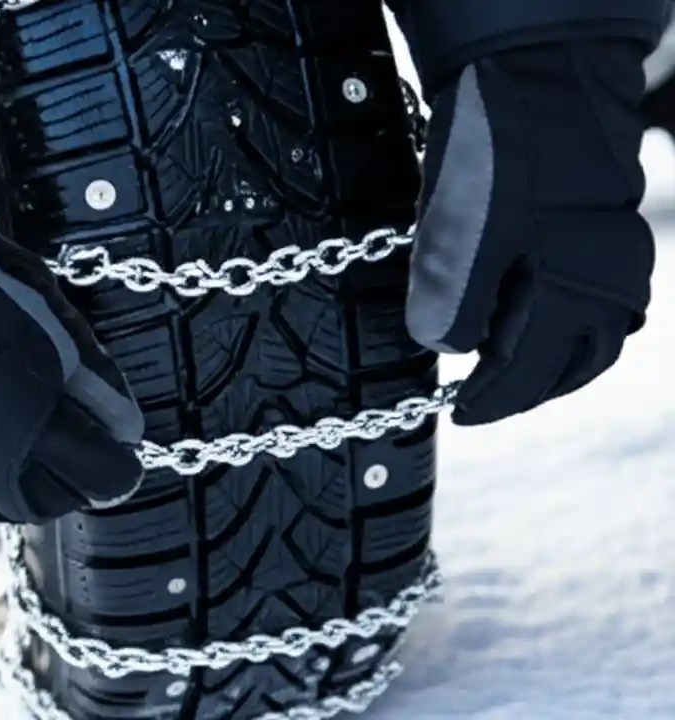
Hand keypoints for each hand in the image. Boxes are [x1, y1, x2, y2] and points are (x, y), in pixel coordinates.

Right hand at [0, 222, 144, 522]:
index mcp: (33, 419)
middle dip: (69, 480)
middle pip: (50, 503)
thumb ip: (88, 369)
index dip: (117, 466)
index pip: (103, 477)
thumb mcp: (38, 304)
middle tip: (68, 444)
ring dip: (15, 483)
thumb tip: (123, 421)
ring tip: (12, 439)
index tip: (116, 449)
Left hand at [406, 40, 655, 425]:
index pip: (528, 374)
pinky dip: (571, 320)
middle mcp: (608, 282)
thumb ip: (451, 303)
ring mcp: (617, 253)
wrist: (536, 72)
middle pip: (576, 364)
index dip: (490, 400)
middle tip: (485, 399)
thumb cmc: (494, 149)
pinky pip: (603, 297)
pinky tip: (536, 313)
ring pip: (597, 333)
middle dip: (530, 389)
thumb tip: (450, 350)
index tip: (459, 412)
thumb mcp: (454, 231)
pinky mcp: (611, 228)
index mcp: (570, 292)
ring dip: (555, 359)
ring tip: (508, 365)